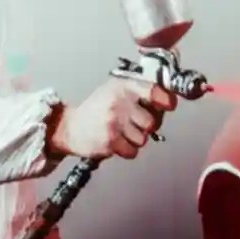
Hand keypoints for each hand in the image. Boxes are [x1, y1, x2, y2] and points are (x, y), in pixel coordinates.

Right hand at [47, 77, 176, 159]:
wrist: (70, 126)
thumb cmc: (96, 109)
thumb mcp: (116, 90)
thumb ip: (141, 93)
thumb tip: (168, 101)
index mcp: (123, 87)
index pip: (153, 91)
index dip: (166, 100)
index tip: (169, 105)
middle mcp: (119, 102)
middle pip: (152, 122)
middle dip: (146, 126)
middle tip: (133, 123)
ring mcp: (114, 122)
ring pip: (143, 139)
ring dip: (134, 139)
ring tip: (121, 131)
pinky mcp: (109, 141)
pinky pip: (133, 151)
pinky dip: (126, 150)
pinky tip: (116, 141)